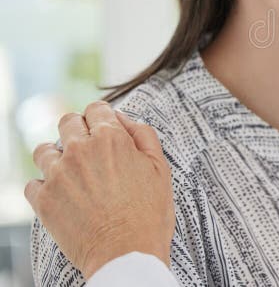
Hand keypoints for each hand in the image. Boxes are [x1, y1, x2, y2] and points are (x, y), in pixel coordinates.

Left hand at [24, 101, 175, 278]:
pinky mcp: (42, 200)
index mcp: (111, 138)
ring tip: (70, 173)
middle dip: (77, 130)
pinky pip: (33, 183)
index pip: (97, 109)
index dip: (102, 118)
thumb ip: (143, 136)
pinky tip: (61, 196)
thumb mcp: (161, 168)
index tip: (104, 130)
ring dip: (56, 156)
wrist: (126, 253)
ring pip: (44, 150)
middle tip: (88, 150)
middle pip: (67, 122)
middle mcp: (80, 150)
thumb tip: (124, 120)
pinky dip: (44, 187)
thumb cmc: (149, 213)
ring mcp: (58, 174)